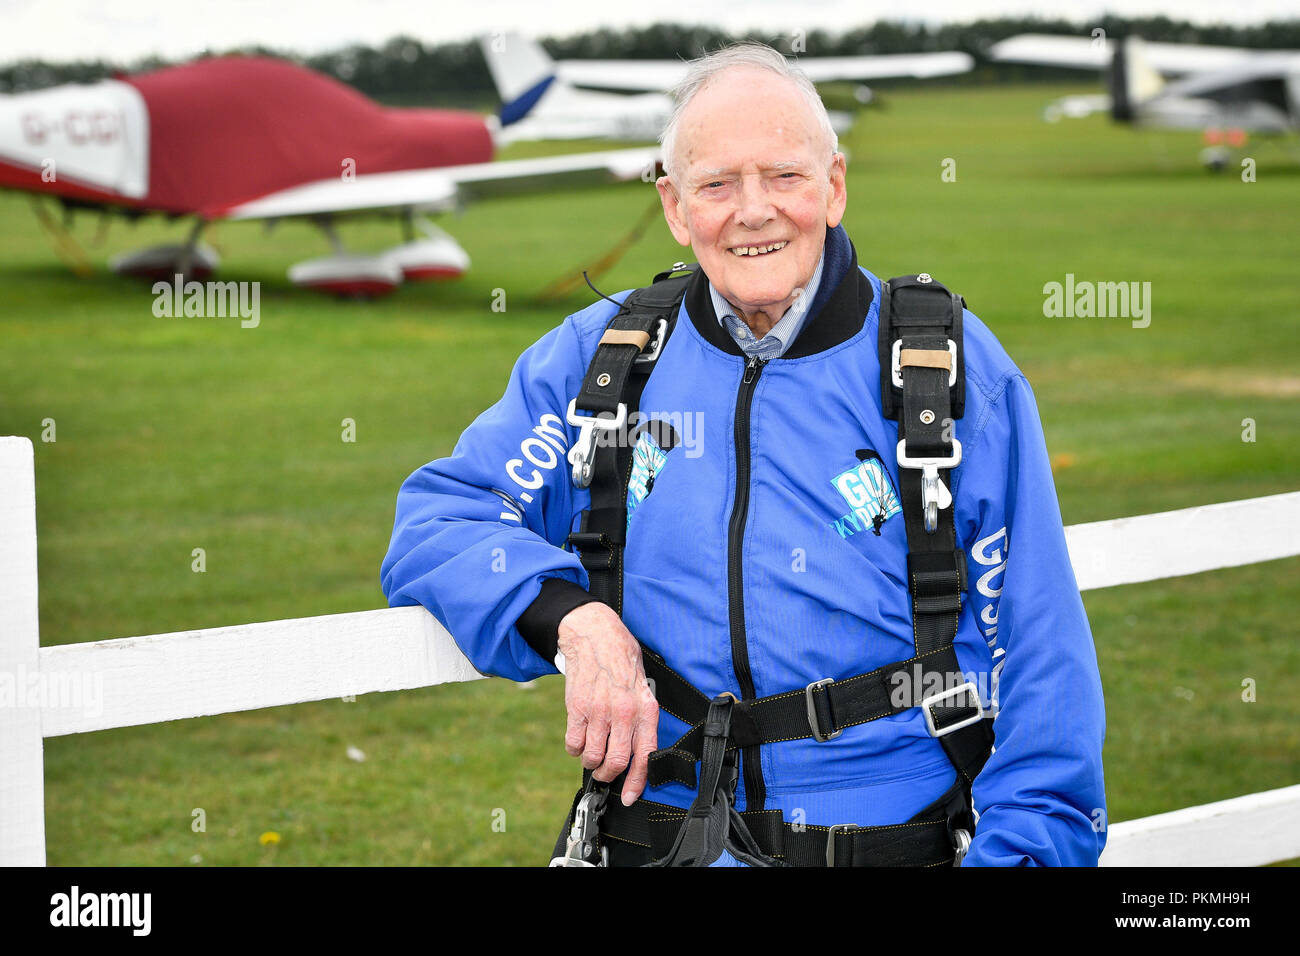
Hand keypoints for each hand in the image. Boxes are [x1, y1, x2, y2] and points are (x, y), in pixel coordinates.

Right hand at [557, 602, 658, 805]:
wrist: (595, 635)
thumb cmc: (620, 660)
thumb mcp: (643, 687)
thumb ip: (642, 718)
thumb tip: (638, 751)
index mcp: (646, 709)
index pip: (645, 756)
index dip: (637, 782)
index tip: (630, 796)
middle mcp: (624, 712)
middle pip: (617, 762)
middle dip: (608, 774)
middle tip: (604, 771)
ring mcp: (599, 711)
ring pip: (593, 756)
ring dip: (591, 762)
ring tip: (591, 754)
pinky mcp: (577, 709)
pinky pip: (573, 744)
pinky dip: (574, 749)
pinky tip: (579, 740)